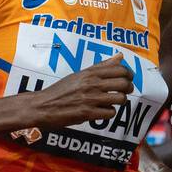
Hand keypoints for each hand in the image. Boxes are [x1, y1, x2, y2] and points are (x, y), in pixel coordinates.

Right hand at [19, 58, 133, 129]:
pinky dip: (108, 114)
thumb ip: (101, 67)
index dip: (129, 75)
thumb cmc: (60, 90)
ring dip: (119, 102)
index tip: (127, 79)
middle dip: (128, 89)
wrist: (42, 106)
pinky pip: (110, 113)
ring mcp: (90, 98)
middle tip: (124, 92)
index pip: (120, 69)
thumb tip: (120, 57)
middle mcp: (92, 84)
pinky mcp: (87, 113)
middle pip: (124, 84)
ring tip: (112, 102)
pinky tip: (101, 112)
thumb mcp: (80, 75)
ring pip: (120, 99)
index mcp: (90, 73)